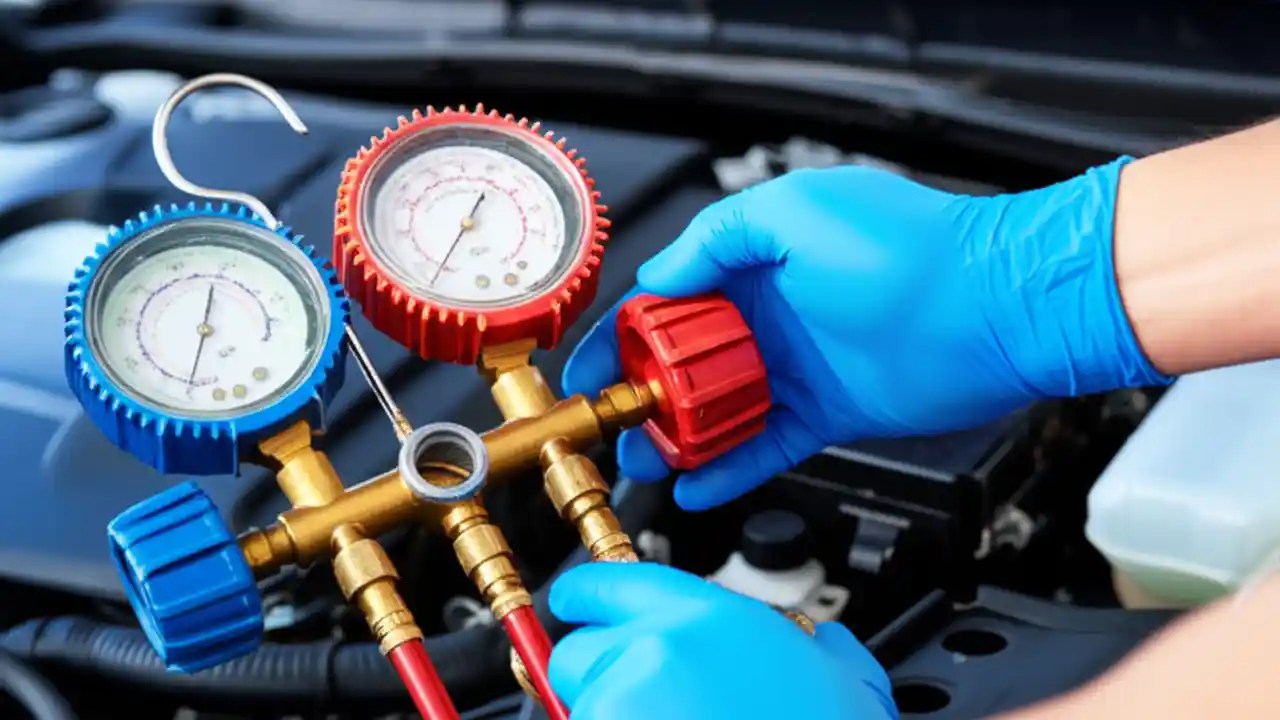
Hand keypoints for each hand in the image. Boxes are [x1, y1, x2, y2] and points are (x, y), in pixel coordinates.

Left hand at [548, 562, 896, 719]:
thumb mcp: (844, 674)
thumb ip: (815, 644)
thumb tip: (816, 645)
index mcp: (704, 614)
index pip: (604, 582)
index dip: (584, 596)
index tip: (575, 602)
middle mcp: (653, 651)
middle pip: (575, 650)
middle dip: (598, 673)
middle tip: (640, 696)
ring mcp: (624, 706)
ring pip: (578, 705)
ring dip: (610, 714)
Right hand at [563, 161, 1166, 509]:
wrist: (995, 307)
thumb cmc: (907, 248)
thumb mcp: (794, 211)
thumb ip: (716, 239)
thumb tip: (659, 275)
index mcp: (754, 261)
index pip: (667, 301)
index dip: (622, 333)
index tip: (588, 363)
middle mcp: (770, 314)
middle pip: (684, 362)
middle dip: (641, 392)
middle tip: (612, 420)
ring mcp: (797, 366)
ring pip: (718, 409)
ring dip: (679, 437)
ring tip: (646, 459)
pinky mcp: (826, 413)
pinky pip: (764, 445)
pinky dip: (729, 468)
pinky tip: (696, 485)